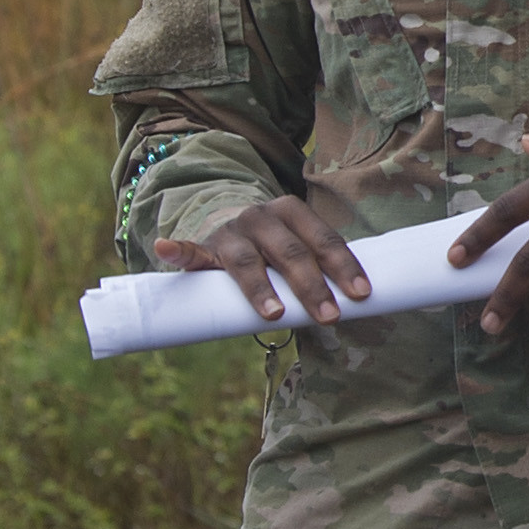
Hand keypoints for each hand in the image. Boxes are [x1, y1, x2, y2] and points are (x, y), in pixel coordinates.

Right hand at [153, 196, 374, 325]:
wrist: (223, 220)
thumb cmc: (273, 245)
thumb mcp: (296, 244)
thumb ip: (318, 266)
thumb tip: (362, 301)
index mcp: (291, 212)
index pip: (323, 239)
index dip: (343, 266)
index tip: (360, 295)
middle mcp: (261, 217)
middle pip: (290, 252)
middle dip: (311, 286)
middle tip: (328, 316)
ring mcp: (229, 232)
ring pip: (246, 261)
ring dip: (260, 288)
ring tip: (274, 314)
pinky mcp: (201, 249)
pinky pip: (187, 249)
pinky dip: (177, 250)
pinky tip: (166, 249)